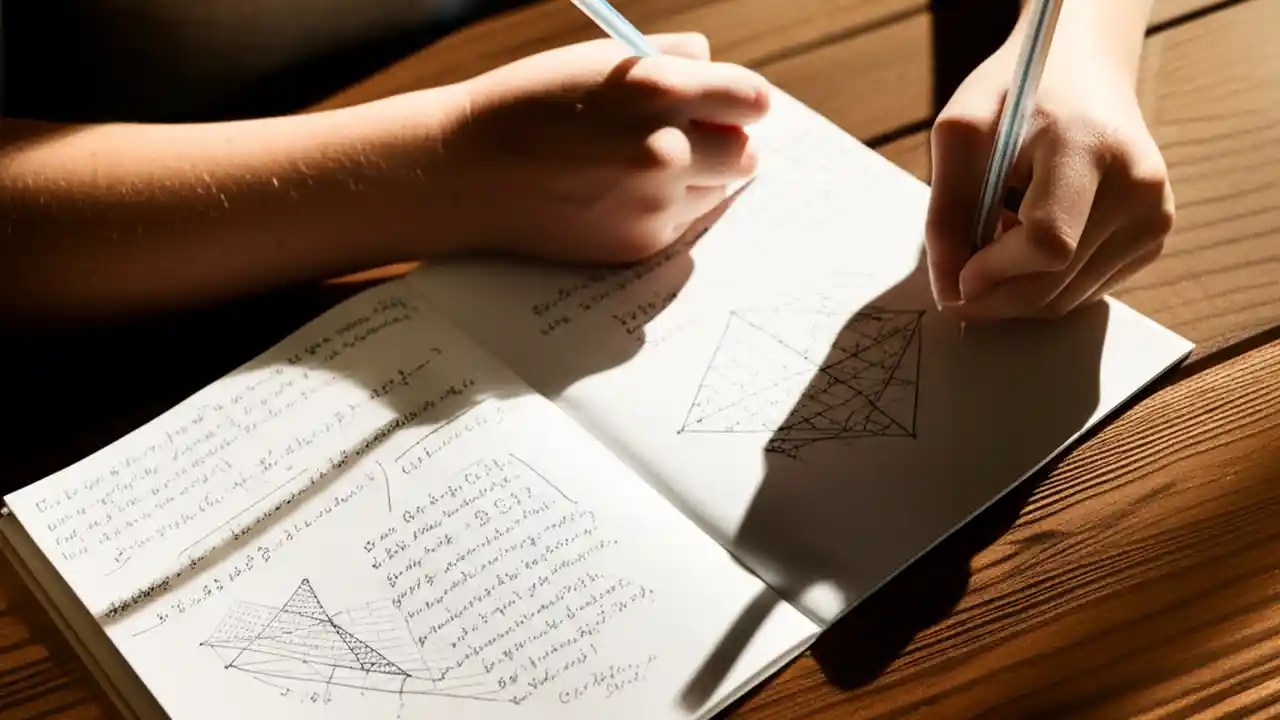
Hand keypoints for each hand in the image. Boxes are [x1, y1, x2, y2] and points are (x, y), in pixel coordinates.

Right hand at [426, 33, 770, 263]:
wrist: (470, 172)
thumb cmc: (530, 103)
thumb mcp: (599, 58)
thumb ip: (669, 55)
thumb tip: (712, 63)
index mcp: (662, 91)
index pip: (752, 100)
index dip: (742, 101)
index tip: (731, 105)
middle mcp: (668, 150)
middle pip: (747, 154)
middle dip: (728, 143)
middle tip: (698, 138)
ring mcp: (655, 203)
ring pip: (717, 191)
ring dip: (697, 178)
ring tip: (642, 165)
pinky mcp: (640, 243)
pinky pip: (681, 223)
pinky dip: (664, 208)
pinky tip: (617, 192)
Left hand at [924, 34, 1173, 321]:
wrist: (1084, 72)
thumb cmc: (1016, 97)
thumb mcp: (962, 133)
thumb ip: (947, 211)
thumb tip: (950, 291)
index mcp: (1090, 145)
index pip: (1048, 240)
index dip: (995, 271)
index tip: (956, 278)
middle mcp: (1138, 185)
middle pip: (1056, 282)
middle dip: (995, 297)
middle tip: (955, 289)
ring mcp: (1154, 215)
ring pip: (1068, 299)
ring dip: (1016, 293)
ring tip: (994, 248)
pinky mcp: (1153, 237)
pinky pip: (1085, 292)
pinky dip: (1044, 286)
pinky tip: (1028, 246)